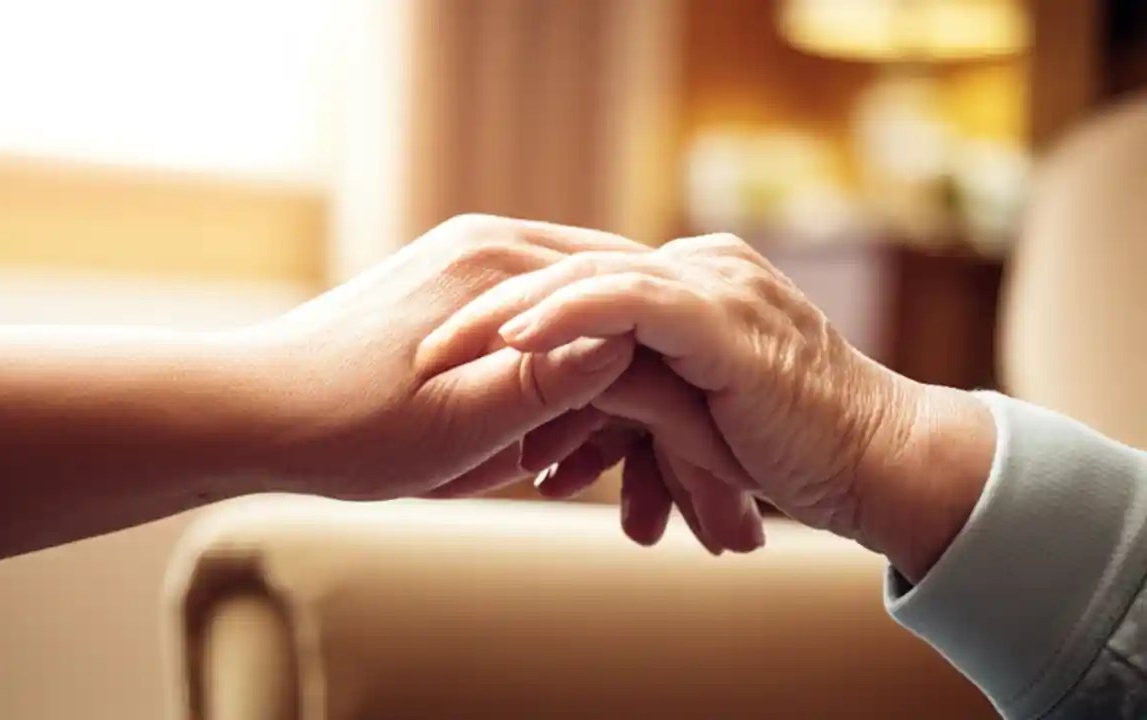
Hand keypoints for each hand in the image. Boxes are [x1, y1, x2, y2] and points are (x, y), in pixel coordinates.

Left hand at [229, 214, 653, 500]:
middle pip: (603, 285)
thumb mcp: (460, 428)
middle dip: (638, 353)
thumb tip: (628, 339)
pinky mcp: (439, 279)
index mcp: (498, 262)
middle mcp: (485, 239)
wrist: (247, 410)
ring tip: (606, 429)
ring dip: (594, 356)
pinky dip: (551, 352)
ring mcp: (459, 254)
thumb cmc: (347, 432)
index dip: (665, 356)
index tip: (688, 418)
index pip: (626, 288)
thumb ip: (547, 384)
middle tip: (667, 426)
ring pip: (567, 297)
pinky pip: (527, 306)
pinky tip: (546, 410)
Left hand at [424, 234, 994, 578]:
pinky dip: (567, 316)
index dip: (495, 320)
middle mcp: (686, 270)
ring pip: (584, 283)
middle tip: (415, 360)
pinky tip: (512, 341)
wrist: (873, 465)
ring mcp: (706, 285)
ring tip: (438, 360)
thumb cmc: (773, 456)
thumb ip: (615, 410)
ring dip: (506, 322)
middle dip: (482, 322)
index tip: (427, 360)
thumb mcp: (671, 428)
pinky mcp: (724, 317)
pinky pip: (629, 302)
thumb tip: (539, 443)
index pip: (567, 288)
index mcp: (671, 288)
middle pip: (563, 278)